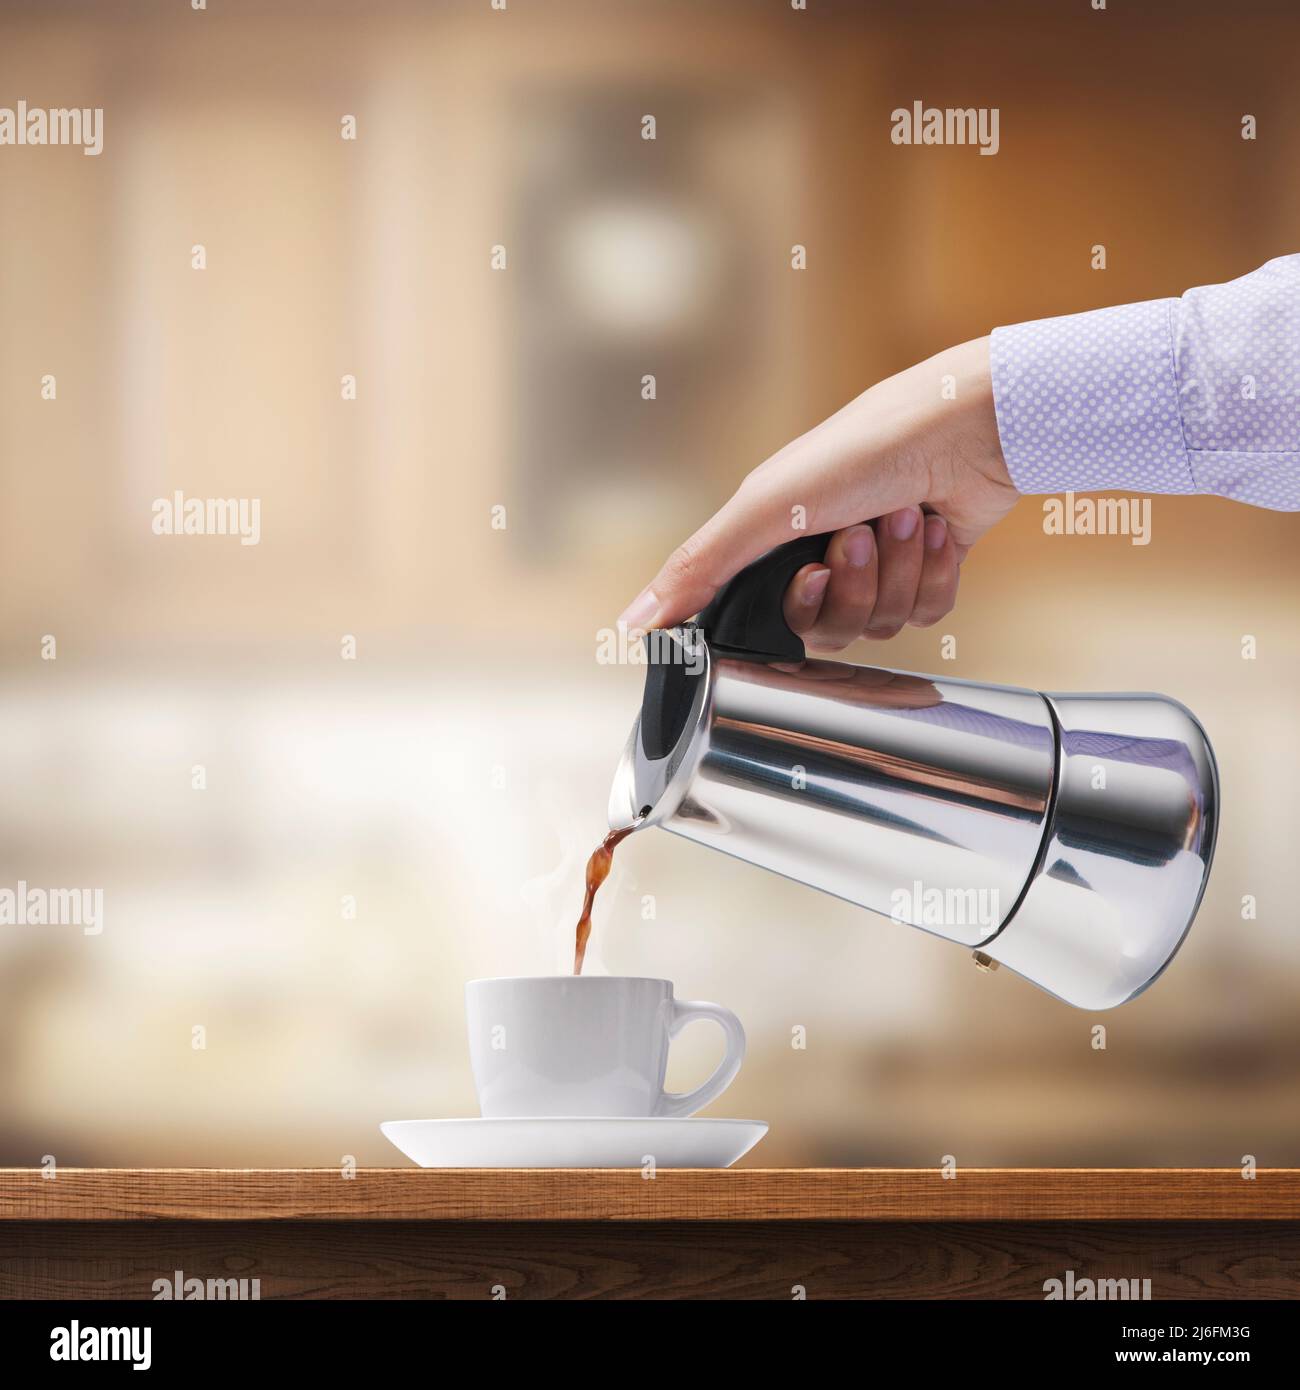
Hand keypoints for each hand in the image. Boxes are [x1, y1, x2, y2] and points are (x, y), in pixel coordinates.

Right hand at [618, 337, 1018, 649]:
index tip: (813, 575)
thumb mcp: (764, 508)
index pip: (773, 619)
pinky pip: (926, 613)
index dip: (801, 608)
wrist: (967, 428)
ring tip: (906, 517)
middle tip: (864, 535)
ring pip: (882, 623)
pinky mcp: (929, 569)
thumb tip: (633, 622)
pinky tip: (937, 529)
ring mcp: (880, 564)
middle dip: (856, 585)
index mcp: (777, 538)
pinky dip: (934, 573)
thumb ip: (699, 567)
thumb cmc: (865, 448)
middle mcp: (824, 554)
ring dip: (899, 571)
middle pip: (831, 630)